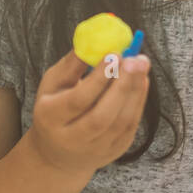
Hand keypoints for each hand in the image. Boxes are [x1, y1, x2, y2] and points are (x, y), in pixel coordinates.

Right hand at [27, 48, 150, 175]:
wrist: (57, 153)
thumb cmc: (55, 107)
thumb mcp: (53, 84)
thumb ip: (73, 64)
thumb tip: (94, 39)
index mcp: (50, 119)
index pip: (77, 101)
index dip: (98, 79)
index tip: (114, 54)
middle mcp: (71, 139)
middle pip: (101, 117)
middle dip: (122, 86)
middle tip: (136, 59)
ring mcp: (95, 150)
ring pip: (120, 123)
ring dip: (135, 92)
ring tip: (141, 64)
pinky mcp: (114, 152)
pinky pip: (130, 126)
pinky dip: (139, 102)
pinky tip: (142, 81)